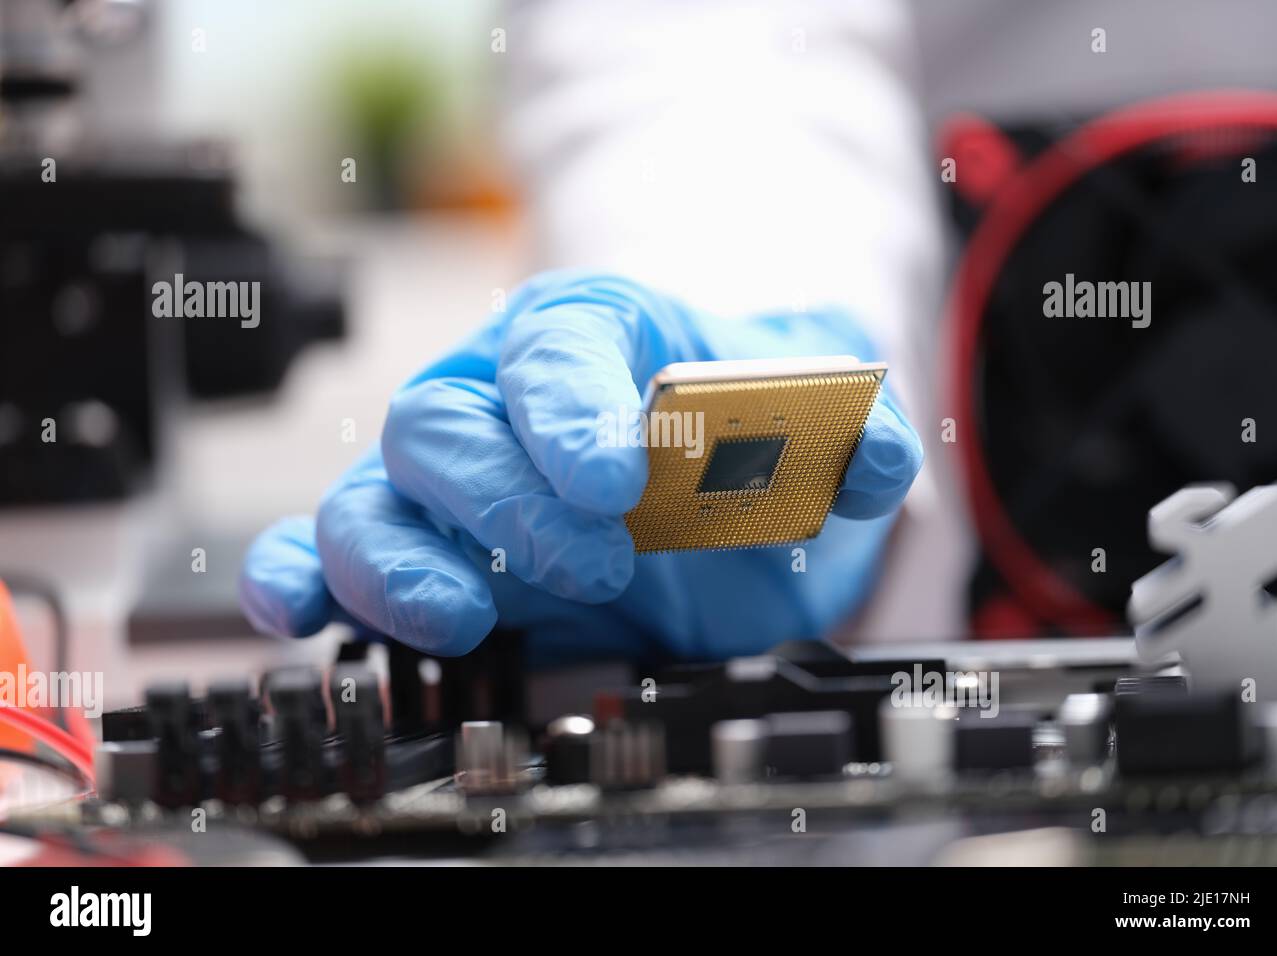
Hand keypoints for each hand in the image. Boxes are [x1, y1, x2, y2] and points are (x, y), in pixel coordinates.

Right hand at [239, 271, 921, 663]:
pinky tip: (301, 614)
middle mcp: (496, 398)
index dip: (571, 409)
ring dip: (399, 563)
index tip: (615, 475)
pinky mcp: (420, 553)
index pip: (557, 345)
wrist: (711, 470)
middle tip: (599, 560)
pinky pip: (326, 555)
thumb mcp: (814, 419)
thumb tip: (880, 457)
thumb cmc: (747, 426)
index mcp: (592, 333)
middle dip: (510, 501)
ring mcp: (447, 483)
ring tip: (465, 618)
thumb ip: (850, 431)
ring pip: (369, 499)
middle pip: (445, 425)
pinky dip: (304, 583)